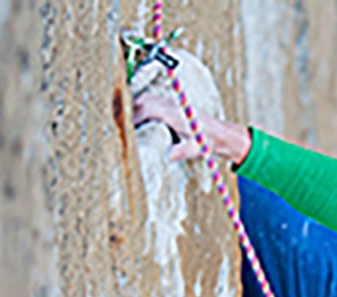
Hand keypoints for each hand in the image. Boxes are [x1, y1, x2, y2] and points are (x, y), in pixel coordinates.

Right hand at [132, 92, 250, 165]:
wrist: (221, 135)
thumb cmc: (207, 142)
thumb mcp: (195, 149)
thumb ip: (181, 151)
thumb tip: (171, 155)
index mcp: (173, 112)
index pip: (146, 107)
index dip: (131, 115)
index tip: (121, 124)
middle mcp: (170, 104)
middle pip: (142, 101)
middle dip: (128, 109)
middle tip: (116, 123)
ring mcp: (170, 104)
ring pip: (145, 100)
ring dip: (133, 108)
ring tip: (122, 122)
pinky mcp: (171, 107)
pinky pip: (151, 103)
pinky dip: (140, 108)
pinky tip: (135, 120)